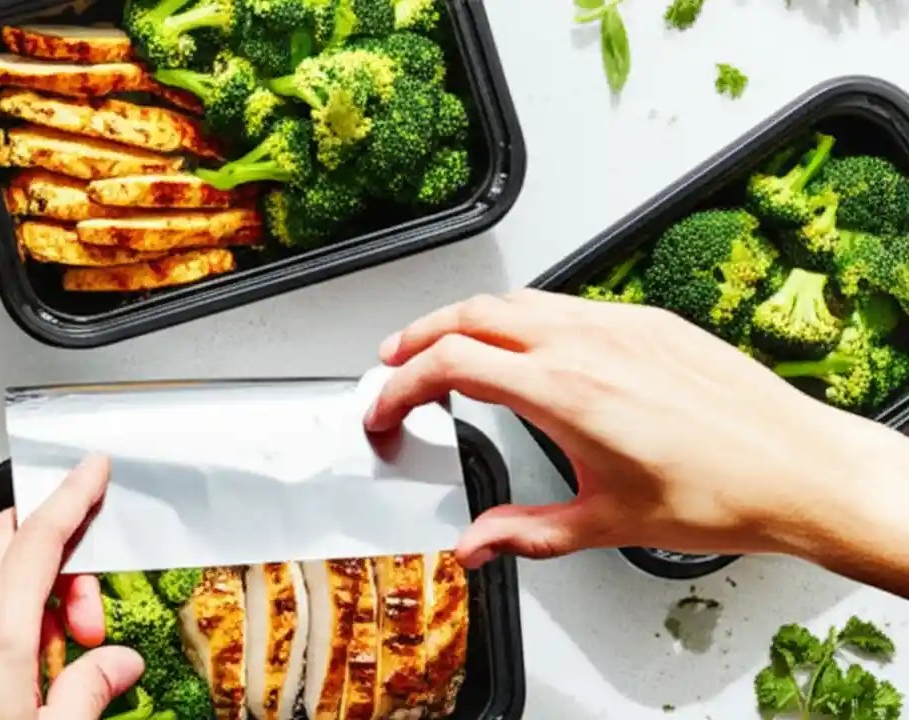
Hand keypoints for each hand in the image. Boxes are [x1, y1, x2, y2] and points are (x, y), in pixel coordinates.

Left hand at [0, 455, 142, 719]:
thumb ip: (88, 690)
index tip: (94, 469)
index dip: (74, 496)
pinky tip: (27, 671)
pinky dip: (10, 616)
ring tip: (62, 657)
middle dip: (63, 558)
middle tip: (91, 618)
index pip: (40, 537)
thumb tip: (117, 664)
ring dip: (38, 592)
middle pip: (14, 544)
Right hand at [364, 290, 908, 581]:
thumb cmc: (719, 492)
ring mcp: (617, 324)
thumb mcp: (603, 523)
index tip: (384, 406)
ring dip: (467, 320)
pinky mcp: (646, 321)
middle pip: (471, 314)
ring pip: (516, 299)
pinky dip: (520, 316)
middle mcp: (585, 344)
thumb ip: (523, 533)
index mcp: (563, 392)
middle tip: (393, 363)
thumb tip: (476, 546)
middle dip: (418, 336)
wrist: (798, 467)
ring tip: (446, 347)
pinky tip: (525, 343)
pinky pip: (563, 301)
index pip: (450, 364)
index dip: (400, 384)